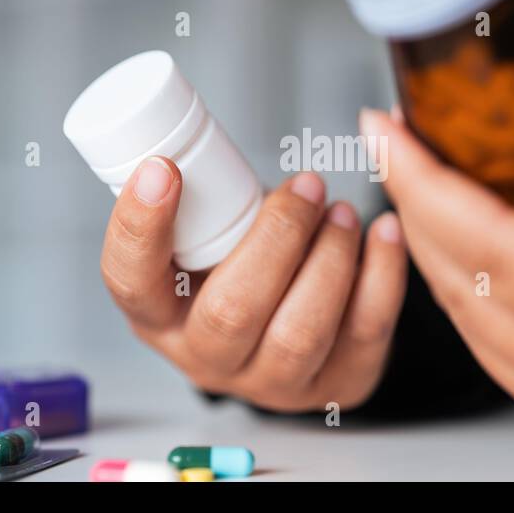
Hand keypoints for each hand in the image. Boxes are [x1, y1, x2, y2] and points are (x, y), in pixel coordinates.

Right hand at [101, 159, 406, 411]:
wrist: (294, 332)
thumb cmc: (240, 267)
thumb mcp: (204, 239)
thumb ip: (199, 200)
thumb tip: (196, 128)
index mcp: (157, 316)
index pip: (129, 281)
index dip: (139, 227)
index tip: (163, 166)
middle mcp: (208, 359)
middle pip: (231, 313)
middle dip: (276, 237)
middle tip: (306, 184)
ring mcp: (273, 382)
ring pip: (300, 331)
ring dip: (330, 256)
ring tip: (342, 209)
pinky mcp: (336, 384)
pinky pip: (365, 332)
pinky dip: (382, 273)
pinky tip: (384, 231)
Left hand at [361, 2, 513, 459]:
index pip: (495, 251)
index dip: (426, 187)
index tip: (387, 132)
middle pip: (466, 291)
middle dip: (415, 210)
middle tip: (394, 143)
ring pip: (472, 329)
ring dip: (433, 253)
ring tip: (418, 182)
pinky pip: (498, 359)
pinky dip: (469, 300)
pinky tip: (463, 249)